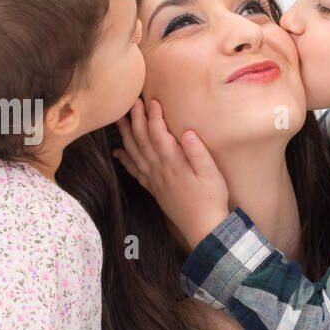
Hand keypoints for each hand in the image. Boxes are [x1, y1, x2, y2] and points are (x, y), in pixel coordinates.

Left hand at [112, 97, 229, 249]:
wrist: (203, 228)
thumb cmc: (211, 199)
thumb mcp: (212, 174)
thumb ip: (198, 153)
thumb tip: (187, 132)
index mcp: (174, 163)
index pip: (159, 134)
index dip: (154, 116)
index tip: (152, 100)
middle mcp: (160, 170)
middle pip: (142, 140)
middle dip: (136, 119)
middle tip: (132, 101)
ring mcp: (155, 180)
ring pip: (134, 153)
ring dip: (125, 135)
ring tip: (119, 119)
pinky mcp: (154, 189)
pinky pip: (135, 171)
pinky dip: (124, 160)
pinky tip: (118, 152)